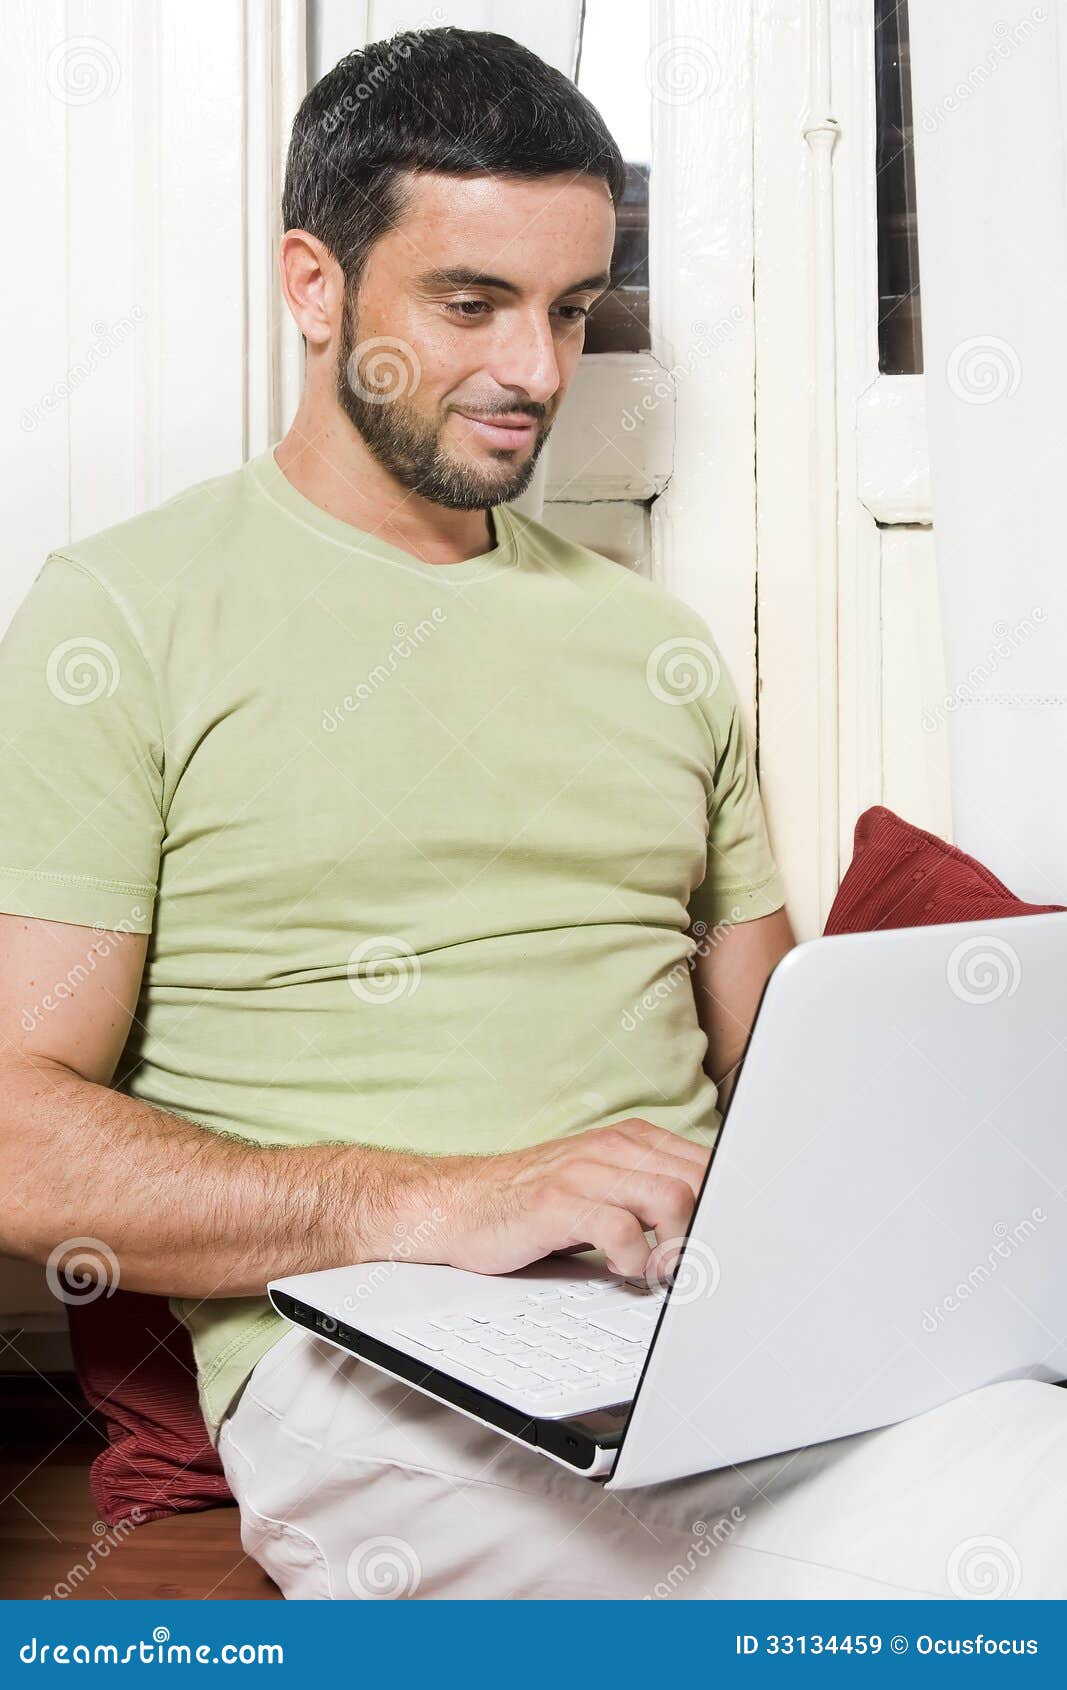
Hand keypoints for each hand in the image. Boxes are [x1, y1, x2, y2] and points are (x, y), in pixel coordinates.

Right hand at [419, 1118, 710, 1282]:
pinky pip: (622, 1229)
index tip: (730, 1245)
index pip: (709, 1165)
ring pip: (672, 1200)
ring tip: (658, 1270)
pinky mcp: (557, 1203)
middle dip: (708, 1231)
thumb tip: (712, 1227)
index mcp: (633, 1140)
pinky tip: (620, 1268)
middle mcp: (613, 1148)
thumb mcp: (602, 1187)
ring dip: (677, 1246)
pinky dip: (634, 1259)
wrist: (457, 1204)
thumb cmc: (534, 1203)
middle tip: (691, 1267)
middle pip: (701, 1181)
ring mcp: (584, 1172)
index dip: (729, 1208)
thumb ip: (650, 1196)